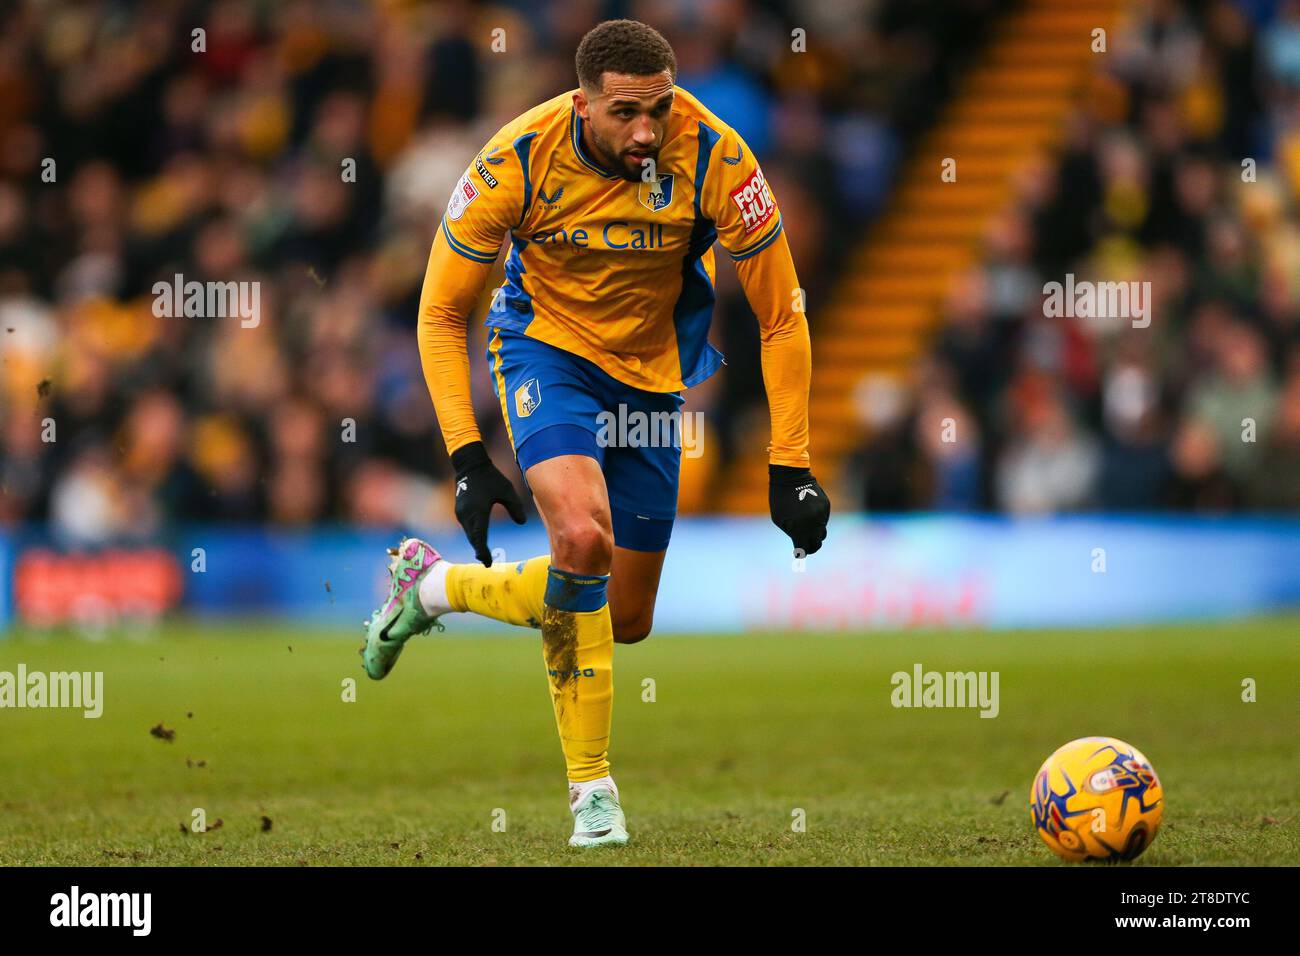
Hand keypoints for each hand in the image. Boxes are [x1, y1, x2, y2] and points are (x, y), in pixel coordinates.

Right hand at [450, 441, 525, 565]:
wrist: (470, 466)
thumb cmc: (491, 478)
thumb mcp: (507, 491)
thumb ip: (515, 507)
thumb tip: (522, 523)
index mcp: (478, 511)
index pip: (480, 537)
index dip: (483, 552)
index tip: (487, 563)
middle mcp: (467, 515)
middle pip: (473, 539)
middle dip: (480, 551)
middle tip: (487, 563)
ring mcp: (461, 513)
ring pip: (469, 533)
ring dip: (476, 543)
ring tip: (484, 554)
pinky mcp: (459, 510)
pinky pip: (467, 527)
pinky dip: (473, 535)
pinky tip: (479, 539)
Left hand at [768, 464, 829, 556]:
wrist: (790, 477)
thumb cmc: (780, 499)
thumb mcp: (780, 519)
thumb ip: (791, 533)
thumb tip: (801, 545)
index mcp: (800, 529)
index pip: (804, 549)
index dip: (801, 554)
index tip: (799, 555)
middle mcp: (813, 524)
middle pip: (817, 544)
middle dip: (811, 547)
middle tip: (805, 547)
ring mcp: (821, 515)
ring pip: (821, 532)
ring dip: (814, 533)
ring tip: (805, 527)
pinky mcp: (826, 506)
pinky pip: (823, 519)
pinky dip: (817, 520)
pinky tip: (808, 513)